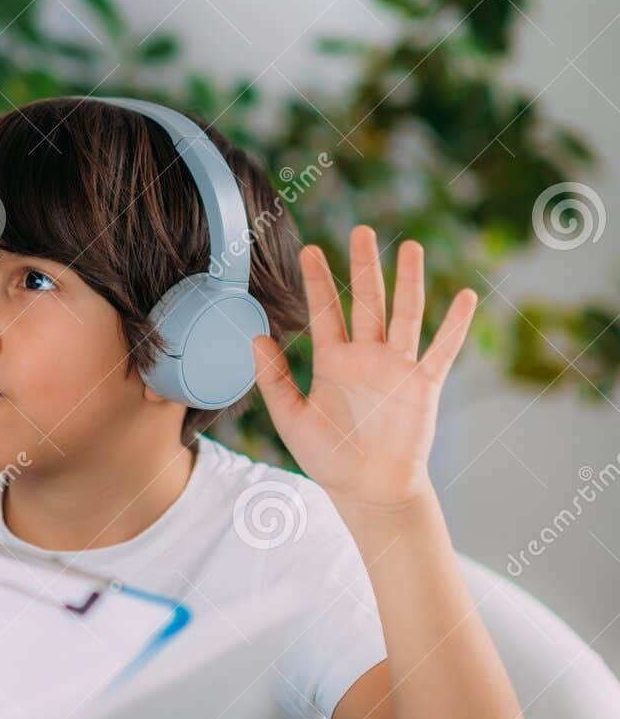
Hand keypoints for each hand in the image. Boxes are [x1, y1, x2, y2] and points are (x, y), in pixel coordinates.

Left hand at [251, 225, 476, 510]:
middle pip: (367, 301)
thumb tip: (253, 338)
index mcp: (333, 361)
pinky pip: (442, 350)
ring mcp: (397, 368)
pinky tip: (464, 295)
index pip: (324, 311)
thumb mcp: (291, 419)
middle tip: (361, 229)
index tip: (310, 249)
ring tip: (409, 247)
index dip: (318, 281)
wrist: (368, 489)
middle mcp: (366, 357)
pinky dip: (455, 324)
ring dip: (409, 281)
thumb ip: (272, 379)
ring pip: (405, 314)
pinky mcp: (423, 385)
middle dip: (364, 266)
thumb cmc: (327, 458)